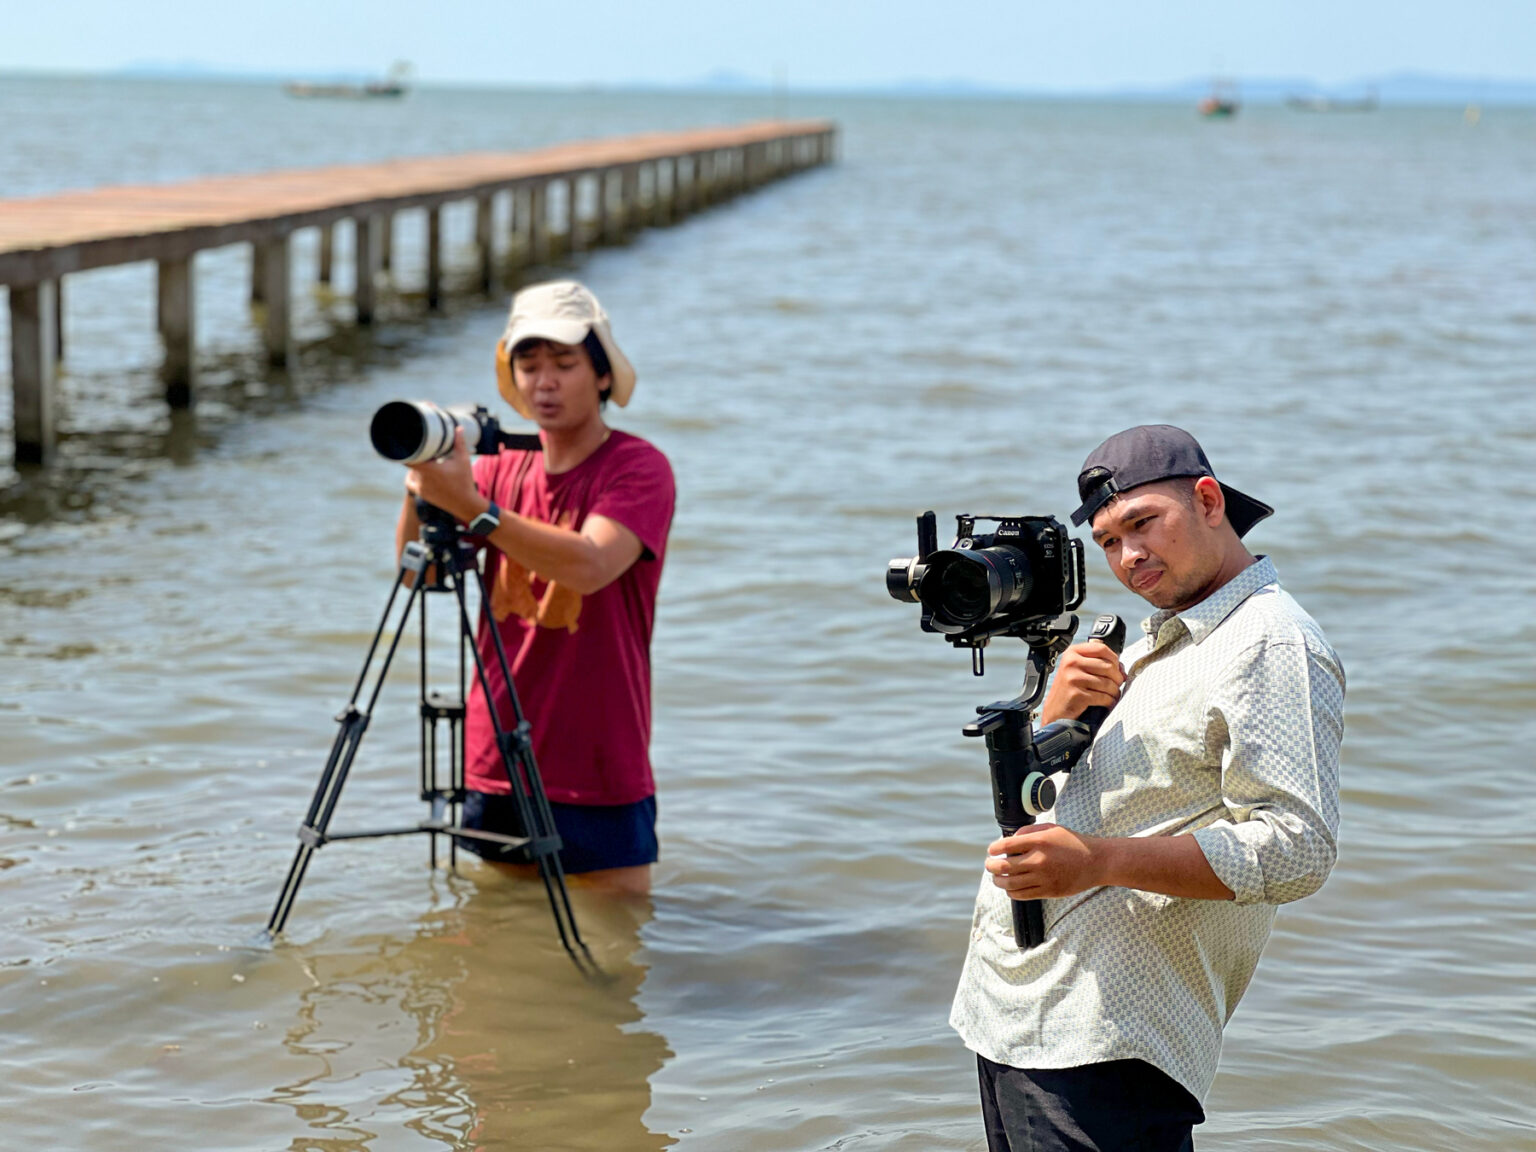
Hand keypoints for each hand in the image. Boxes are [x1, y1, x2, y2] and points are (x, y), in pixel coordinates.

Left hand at [403, 429, 482, 524]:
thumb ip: (459, 443)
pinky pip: (412, 483)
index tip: (405, 443)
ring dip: (416, 467)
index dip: (405, 450)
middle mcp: (422, 479)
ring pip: (411, 473)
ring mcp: (421, 488)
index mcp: (429, 469)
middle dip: (416, 456)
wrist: (465, 504)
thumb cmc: (464, 481)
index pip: (408, 458)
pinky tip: (421, 473)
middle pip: (411, 464)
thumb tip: (458, 428)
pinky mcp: (422, 494)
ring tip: (425, 461)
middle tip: (423, 450)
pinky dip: (415, 477)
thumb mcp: (463, 460)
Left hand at [986, 823, 1109, 899]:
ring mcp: (1043, 878)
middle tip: (989, 864)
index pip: (1006, 845)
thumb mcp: (1051, 829)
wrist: (1096, 862)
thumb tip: (1008, 841)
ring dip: (998, 880)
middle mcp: (1039, 860)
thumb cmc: (1072, 843)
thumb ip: (1028, 831)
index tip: (992, 850)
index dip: (994, 849)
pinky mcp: (1048, 891)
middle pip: (1004, 866)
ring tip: (997, 877)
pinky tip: (1010, 887)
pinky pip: (1022, 894)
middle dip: (991, 866)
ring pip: (1010, 883)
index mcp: (1039, 841)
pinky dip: (1011, 891)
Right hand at [1037, 640, 1123, 725]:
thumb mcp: (1078, 669)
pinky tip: (1107, 703)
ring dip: (1114, 691)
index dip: (1114, 659)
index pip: (1101, 648)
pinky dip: (1109, 701)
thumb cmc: (1069, 690)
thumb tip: (1121, 669)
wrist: (1055, 711)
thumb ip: (1097, 663)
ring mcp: (1073, 678)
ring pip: (1107, 683)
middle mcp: (1071, 663)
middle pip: (1107, 666)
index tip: (1117, 669)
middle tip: (1117, 685)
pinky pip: (1103, 696)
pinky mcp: (1077, 694)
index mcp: (1072, 653)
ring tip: (1112, 695)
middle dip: (1117, 678)